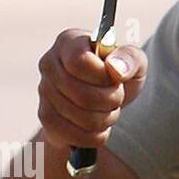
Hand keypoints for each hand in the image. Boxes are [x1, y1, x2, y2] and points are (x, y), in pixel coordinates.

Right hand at [37, 30, 147, 153]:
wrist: (104, 102)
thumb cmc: (118, 75)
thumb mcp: (134, 63)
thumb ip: (130, 59)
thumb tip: (116, 68)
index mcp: (69, 41)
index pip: (80, 63)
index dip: (103, 77)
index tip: (115, 78)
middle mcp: (49, 62)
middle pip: (81, 94)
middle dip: (110, 101)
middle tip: (117, 98)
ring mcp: (44, 90)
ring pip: (79, 117)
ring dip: (104, 119)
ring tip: (109, 111)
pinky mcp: (45, 116)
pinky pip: (71, 133)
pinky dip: (93, 136)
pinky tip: (99, 128)